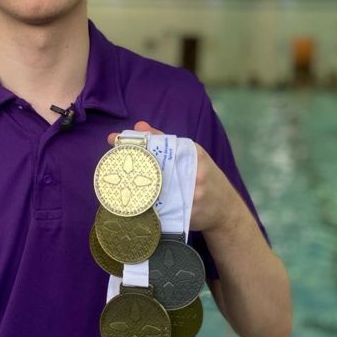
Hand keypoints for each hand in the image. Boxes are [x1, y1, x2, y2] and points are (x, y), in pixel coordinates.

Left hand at [107, 121, 244, 233]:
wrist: (227, 211)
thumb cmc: (206, 179)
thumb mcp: (190, 155)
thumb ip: (165, 142)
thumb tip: (139, 126)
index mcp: (192, 151)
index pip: (160, 141)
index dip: (134, 141)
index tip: (113, 139)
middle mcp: (193, 168)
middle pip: (155, 163)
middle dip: (130, 162)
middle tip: (109, 163)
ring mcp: (192, 191)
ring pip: (156, 187)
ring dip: (135, 186)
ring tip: (115, 185)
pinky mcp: (189, 210)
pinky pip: (163, 208)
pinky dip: (147, 207)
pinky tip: (131, 205)